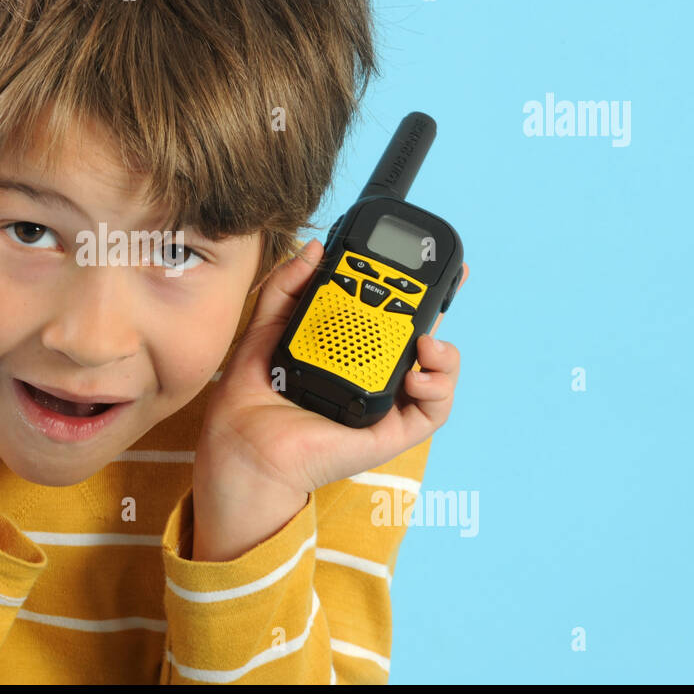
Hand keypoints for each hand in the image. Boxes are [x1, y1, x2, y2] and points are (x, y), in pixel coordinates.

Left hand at [198, 239, 467, 495]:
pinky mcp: (390, 431)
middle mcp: (371, 374)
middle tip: (449, 278)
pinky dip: (438, 390)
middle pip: (420, 337)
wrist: (244, 444)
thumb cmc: (252, 395)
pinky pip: (433, 412)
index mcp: (347, 349)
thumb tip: (314, 249)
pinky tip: (419, 375)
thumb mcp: (268, 327)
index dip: (414, 288)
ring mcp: (385, 402)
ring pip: (437, 375)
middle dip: (442, 308)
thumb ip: (287, 287)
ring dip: (445, 353)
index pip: (389, 314)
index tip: (425, 258)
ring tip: (426, 341)